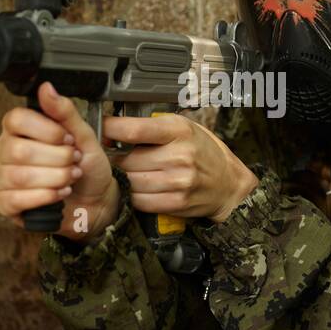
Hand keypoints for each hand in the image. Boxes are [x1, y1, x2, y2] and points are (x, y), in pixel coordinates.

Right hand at [0, 81, 120, 240]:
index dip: (47, 131)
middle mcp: (3, 150)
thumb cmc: (86, 167)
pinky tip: (59, 193)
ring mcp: (0, 177)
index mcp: (17, 129)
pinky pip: (15, 199)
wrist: (95, 200)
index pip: (16, 120)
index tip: (68, 139)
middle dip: (57, 159)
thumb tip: (46, 88)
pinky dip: (44, 196)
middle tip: (73, 161)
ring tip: (69, 177)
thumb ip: (64, 112)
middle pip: (19, 151)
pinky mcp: (3, 203)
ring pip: (19, 177)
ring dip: (54, 178)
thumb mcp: (83, 135)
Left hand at [103, 113, 257, 222]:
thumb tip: (112, 128)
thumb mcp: (182, 127)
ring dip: (127, 178)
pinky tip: (143, 187)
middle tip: (119, 156)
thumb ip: (151, 127)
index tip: (102, 129)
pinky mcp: (176, 202)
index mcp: (179, 130)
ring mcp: (179, 181)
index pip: (134, 130)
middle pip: (127, 160)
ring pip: (131, 182)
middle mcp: (180, 156)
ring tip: (135, 171)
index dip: (111, 129)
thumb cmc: (202, 151)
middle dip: (118, 158)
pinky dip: (136, 195)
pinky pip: (140, 200)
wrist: (228, 182)